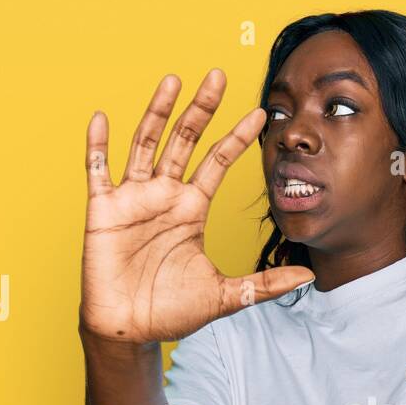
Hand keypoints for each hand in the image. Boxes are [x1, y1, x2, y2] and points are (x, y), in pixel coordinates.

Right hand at [80, 71, 314, 343]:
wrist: (130, 330)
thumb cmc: (172, 311)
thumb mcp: (226, 296)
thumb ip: (265, 284)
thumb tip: (308, 276)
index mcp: (192, 208)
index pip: (217, 162)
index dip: (237, 138)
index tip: (260, 114)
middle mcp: (164, 195)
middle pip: (185, 140)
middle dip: (201, 109)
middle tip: (217, 75)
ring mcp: (133, 199)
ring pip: (145, 143)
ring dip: (157, 113)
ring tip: (173, 81)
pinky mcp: (103, 210)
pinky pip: (97, 170)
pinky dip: (97, 145)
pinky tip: (101, 118)